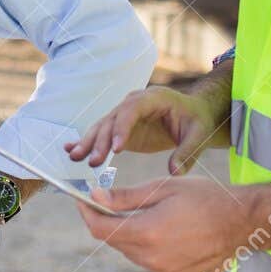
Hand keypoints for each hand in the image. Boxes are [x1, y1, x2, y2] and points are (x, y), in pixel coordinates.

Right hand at [64, 84, 221, 175]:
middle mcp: (134, 102)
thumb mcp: (198, 136)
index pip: (132, 110)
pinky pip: (103, 133)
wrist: (195, 114)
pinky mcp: (122, 127)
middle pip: (112, 119)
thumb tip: (175, 172)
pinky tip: (72, 150)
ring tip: (74, 157)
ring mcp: (125, 114)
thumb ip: (187, 152)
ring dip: (89, 142)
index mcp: (152, 98)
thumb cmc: (198, 121)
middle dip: (100, 140)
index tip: (116, 149)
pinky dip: (89, 142)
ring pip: (103, 126)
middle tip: (90, 160)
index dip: (122, 128)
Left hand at [76, 176, 256, 271]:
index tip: (82, 200)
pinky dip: (150, 248)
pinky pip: (151, 263)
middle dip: (110, 222)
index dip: (87, 213)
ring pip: (133, 253)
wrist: (242, 223)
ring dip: (132, 235)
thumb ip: (125, 196)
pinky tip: (167, 233)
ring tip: (150, 216)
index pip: (100, 229)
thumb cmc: (204, 198)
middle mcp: (153, 259)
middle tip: (113, 202)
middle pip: (115, 241)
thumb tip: (95, 196)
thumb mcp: (162, 187)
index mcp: (147, 233)